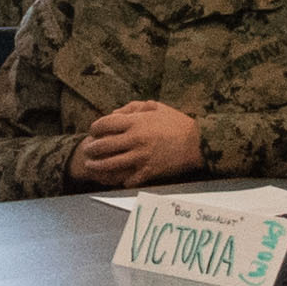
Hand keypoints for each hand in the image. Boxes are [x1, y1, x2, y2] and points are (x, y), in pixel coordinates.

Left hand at [76, 100, 203, 186]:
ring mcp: (141, 157)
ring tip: (91, 166)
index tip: (93, 131)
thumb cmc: (177, 122)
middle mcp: (135, 140)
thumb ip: (134, 107)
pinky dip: (120, 179)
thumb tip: (116, 113)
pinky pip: (128, 178)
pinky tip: (116, 177)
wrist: (198, 143)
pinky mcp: (148, 171)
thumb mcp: (157, 107)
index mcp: (136, 122)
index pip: (104, 124)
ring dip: (98, 166)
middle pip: (103, 145)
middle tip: (88, 150)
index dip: (95, 128)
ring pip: (110, 164)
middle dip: (92, 148)